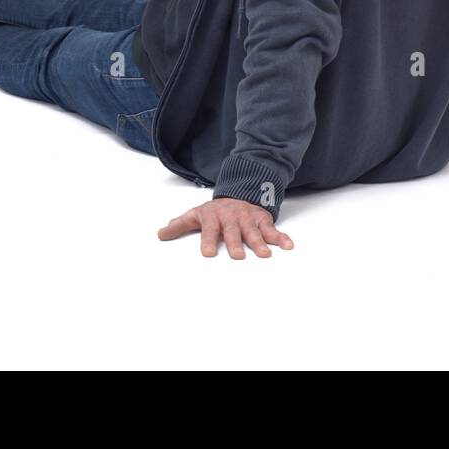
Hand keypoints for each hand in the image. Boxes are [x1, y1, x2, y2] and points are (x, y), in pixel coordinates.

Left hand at [157, 197, 294, 257]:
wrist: (239, 192)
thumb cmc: (215, 211)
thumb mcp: (196, 215)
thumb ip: (180, 225)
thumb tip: (160, 235)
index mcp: (213, 218)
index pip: (209, 230)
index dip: (208, 241)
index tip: (207, 254)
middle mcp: (232, 218)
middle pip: (233, 232)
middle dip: (236, 243)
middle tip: (238, 257)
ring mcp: (248, 219)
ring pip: (254, 232)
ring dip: (260, 242)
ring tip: (265, 254)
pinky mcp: (263, 220)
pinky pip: (273, 229)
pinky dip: (281, 237)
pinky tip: (288, 246)